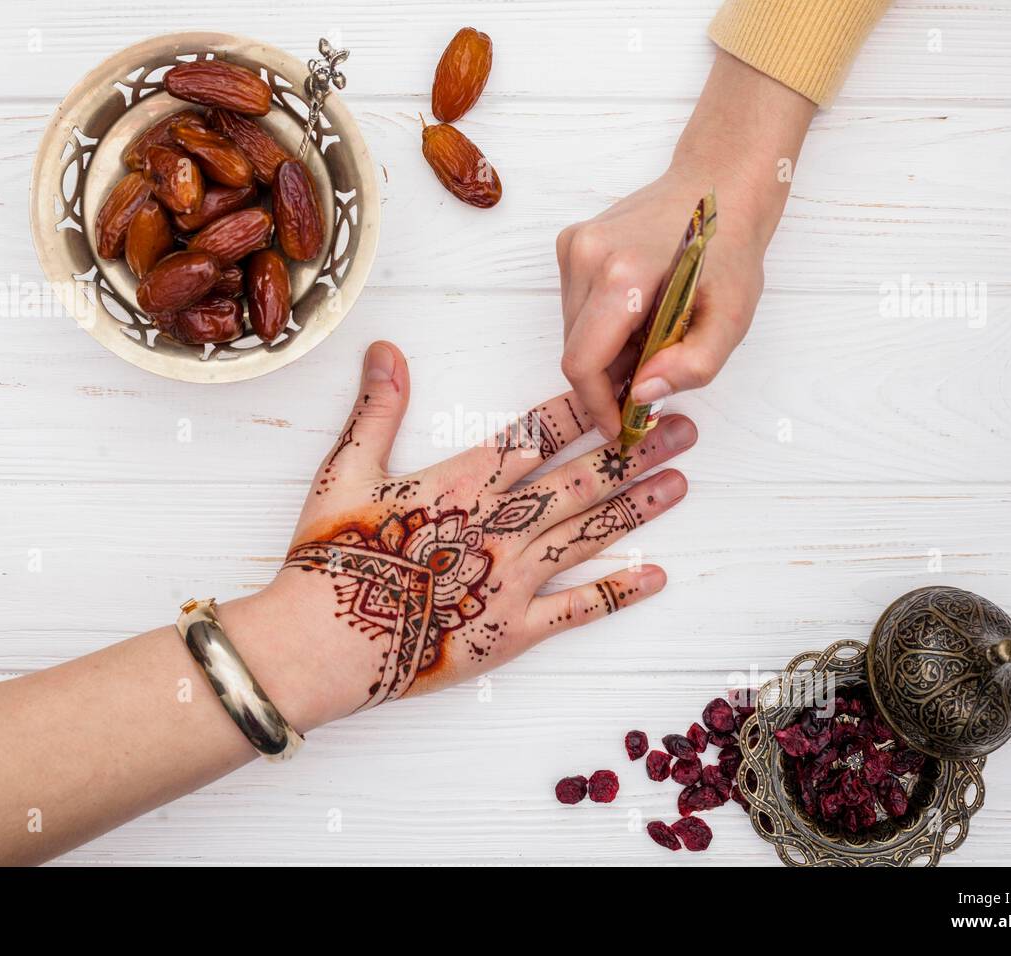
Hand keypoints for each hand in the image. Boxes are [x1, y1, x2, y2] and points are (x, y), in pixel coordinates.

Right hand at [220, 341, 696, 731]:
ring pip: (590, 532)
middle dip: (636, 449)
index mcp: (466, 480)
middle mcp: (502, 522)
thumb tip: (387, 348)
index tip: (628, 385)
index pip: (539, 432)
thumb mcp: (345, 469)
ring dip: (638, 507)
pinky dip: (617, 593)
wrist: (326, 641)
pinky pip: (577, 610)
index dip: (587, 407)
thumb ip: (377, 408)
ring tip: (681, 483)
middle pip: (583, 478)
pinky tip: (656, 576)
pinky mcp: (513, 630)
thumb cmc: (332, 554)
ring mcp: (514, 578)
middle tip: (684, 427)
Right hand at [555, 51, 815, 439]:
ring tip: (652, 336)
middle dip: (608, 377)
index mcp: (622, 275)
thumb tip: (643, 395)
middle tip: (653, 375)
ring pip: (572, 331)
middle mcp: (586, 256)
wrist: (720, 184)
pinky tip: (638, 311)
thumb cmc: (730, 249)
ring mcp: (573, 246)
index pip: (582, 363)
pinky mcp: (570, 243)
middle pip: (575, 349)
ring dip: (606, 350)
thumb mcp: (732, 316)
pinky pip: (574, 307)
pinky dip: (602, 324)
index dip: (597, 405)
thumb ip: (692, 364)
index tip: (620, 423)